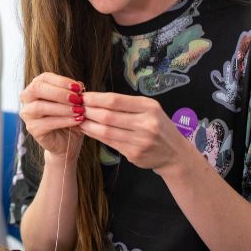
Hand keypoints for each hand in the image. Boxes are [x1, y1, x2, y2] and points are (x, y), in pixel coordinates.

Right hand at [19, 72, 85, 158]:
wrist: (67, 141)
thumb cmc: (69, 117)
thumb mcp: (74, 102)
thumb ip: (74, 92)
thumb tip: (78, 85)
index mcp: (36, 86)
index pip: (44, 78)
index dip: (61, 81)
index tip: (78, 88)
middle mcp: (27, 98)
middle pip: (37, 88)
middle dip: (59, 93)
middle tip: (77, 99)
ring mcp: (27, 114)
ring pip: (40, 107)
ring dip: (62, 108)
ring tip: (79, 111)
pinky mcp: (32, 128)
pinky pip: (46, 123)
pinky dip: (63, 121)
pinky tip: (77, 120)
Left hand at [78, 92, 193, 172]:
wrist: (175, 154)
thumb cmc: (158, 127)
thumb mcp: (149, 110)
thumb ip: (126, 105)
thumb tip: (95, 99)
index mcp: (149, 107)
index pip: (115, 100)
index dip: (95, 98)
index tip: (82, 97)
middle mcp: (146, 123)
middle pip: (108, 116)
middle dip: (88, 111)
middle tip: (76, 108)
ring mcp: (140, 140)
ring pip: (105, 131)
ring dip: (88, 125)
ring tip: (78, 119)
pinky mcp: (134, 154)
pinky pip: (109, 142)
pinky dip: (95, 135)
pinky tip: (87, 130)